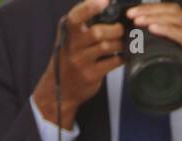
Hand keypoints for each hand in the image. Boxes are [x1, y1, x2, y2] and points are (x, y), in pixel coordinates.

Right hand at [31, 0, 124, 130]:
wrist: (59, 92)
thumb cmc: (69, 60)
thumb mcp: (70, 40)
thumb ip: (83, 23)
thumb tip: (106, 3)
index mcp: (67, 34)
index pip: (75, 17)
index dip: (90, 7)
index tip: (105, 1)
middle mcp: (71, 48)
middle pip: (97, 32)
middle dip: (115, 30)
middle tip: (120, 31)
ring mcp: (80, 63)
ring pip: (107, 46)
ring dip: (120, 43)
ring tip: (121, 45)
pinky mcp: (90, 76)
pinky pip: (113, 62)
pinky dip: (122, 57)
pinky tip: (121, 56)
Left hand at [127, 3, 181, 125]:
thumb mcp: (167, 68)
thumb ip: (156, 58)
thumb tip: (133, 56)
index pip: (170, 13)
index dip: (151, 10)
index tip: (133, 13)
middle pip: (173, 12)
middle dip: (150, 10)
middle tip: (132, 14)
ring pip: (178, 20)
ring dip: (155, 17)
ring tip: (139, 19)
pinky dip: (168, 30)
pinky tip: (154, 28)